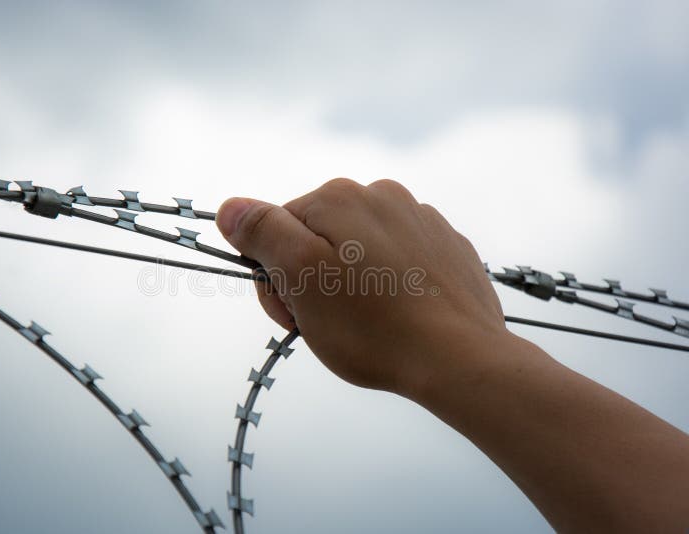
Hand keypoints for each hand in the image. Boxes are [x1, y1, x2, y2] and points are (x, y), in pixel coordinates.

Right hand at [216, 178, 507, 397]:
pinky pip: (399, 260)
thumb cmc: (373, 327)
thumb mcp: (300, 278)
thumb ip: (263, 232)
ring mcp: (421, 219)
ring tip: (368, 324)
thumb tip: (232, 207)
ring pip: (360, 250)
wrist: (460, 358)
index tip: (295, 314)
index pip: (277, 230)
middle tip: (328, 323)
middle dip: (313, 280)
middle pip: (319, 236)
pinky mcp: (447, 247)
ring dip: (351, 283)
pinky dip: (389, 285)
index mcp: (339, 197)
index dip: (275, 279)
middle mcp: (382, 195)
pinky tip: (399, 316)